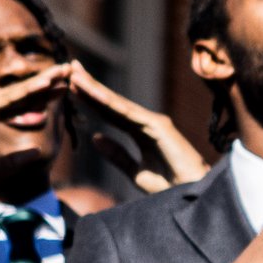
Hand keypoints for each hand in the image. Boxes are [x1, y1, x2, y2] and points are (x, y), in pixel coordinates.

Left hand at [67, 60, 209, 186]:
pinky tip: (93, 93)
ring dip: (95, 88)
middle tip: (70, 67)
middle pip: (112, 102)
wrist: (191, 196)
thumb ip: (117, 154)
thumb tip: (95, 137)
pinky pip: (129, 113)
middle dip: (90, 85)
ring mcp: (153, 122)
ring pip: (118, 103)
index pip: (110, 112)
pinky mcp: (159, 126)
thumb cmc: (170, 187)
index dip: (91, 100)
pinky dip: (110, 102)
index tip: (71, 87)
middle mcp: (146, 123)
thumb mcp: (136, 171)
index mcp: (140, 132)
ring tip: (75, 73)